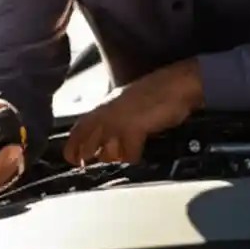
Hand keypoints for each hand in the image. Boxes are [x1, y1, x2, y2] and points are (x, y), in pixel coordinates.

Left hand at [63, 59, 204, 166]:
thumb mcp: (128, 103)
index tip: (71, 158)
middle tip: (85, 164)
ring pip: (107, 151)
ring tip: (121, 155)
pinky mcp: (134, 129)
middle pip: (87, 141)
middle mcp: (107, 113)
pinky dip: (133, 156)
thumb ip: (116, 116)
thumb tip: (110, 135)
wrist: (178, 84)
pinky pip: (128, 154)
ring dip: (113, 156)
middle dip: (85, 155)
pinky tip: (139, 153)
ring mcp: (119, 121)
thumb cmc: (157, 92)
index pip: (80, 127)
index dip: (72, 144)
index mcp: (105, 106)